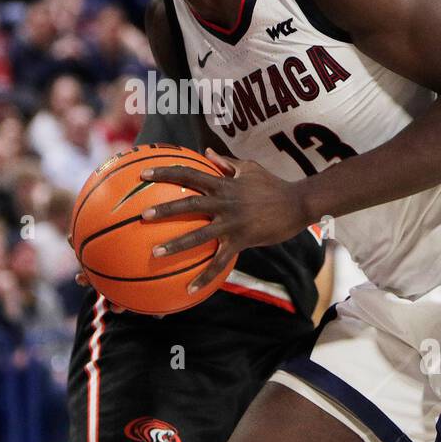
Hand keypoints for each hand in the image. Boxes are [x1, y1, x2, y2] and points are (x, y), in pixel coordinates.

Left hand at [141, 149, 308, 294]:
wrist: (298, 203)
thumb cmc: (273, 184)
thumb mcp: (249, 168)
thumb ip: (226, 163)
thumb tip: (205, 152)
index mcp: (223, 183)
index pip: (189, 173)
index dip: (165, 172)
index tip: (143, 173)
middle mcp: (224, 202)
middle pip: (189, 203)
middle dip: (164, 209)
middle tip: (142, 215)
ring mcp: (232, 222)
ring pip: (199, 234)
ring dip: (176, 245)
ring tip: (155, 253)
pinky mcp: (241, 241)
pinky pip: (220, 261)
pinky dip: (205, 276)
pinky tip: (189, 289)